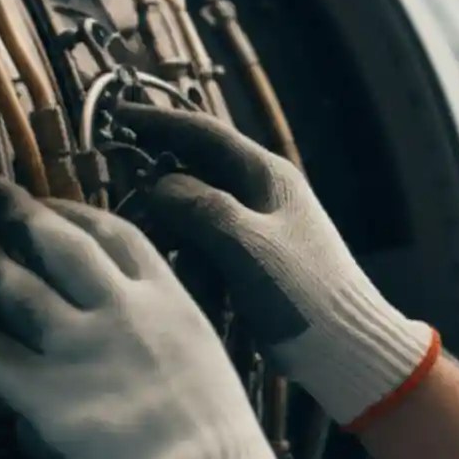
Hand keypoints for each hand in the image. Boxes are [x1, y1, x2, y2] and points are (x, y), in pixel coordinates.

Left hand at [0, 175, 343, 458]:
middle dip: (18, 210)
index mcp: (172, 304)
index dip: (75, 212)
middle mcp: (125, 313)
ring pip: (16, 285)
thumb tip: (99, 346)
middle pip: (59, 242)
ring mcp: (83, 351)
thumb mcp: (200, 371)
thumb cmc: (218, 451)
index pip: (118, 235)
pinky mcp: (47, 397)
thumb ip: (149, 346)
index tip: (51, 204)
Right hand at [119, 104, 440, 428]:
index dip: (159, 121)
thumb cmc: (302, 291)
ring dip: (169, 218)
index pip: (204, 133)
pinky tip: (168, 265)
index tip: (116, 114)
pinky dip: (186, 249)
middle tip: (116, 185)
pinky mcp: (252, 260)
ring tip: (136, 232)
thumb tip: (158, 186)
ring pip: (198, 207)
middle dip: (157, 175)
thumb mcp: (246, 245)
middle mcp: (262, 193)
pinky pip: (207, 242)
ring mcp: (258, 226)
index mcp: (267, 175)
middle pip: (198, 168)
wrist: (343, 344)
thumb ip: (199, 207)